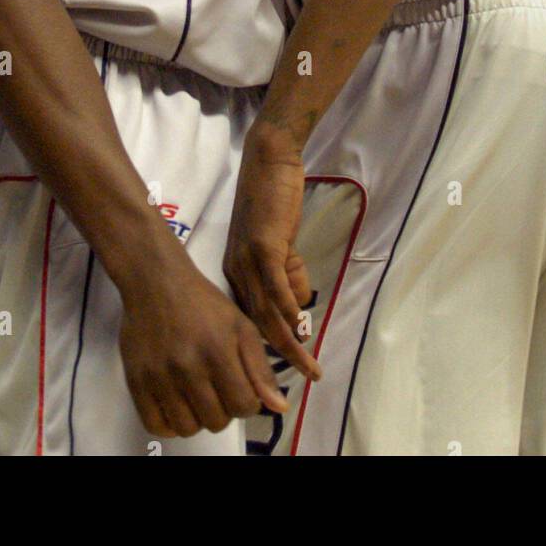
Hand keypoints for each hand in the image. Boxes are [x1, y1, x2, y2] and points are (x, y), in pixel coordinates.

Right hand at [118, 246, 286, 439]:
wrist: (157, 282)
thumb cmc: (204, 304)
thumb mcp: (242, 327)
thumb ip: (261, 370)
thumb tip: (279, 408)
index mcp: (219, 351)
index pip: (244, 406)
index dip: (247, 401)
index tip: (238, 387)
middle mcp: (188, 367)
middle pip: (216, 421)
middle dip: (223, 409)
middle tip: (217, 388)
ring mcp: (159, 376)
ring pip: (187, 429)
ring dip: (197, 418)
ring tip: (196, 395)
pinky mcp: (136, 381)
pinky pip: (155, 426)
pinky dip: (169, 423)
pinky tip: (176, 403)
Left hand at [223, 121, 320, 383]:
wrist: (269, 159)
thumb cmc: (274, 197)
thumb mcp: (280, 242)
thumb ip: (287, 272)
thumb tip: (299, 305)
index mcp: (236, 272)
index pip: (249, 322)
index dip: (265, 351)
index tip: (279, 376)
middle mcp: (236, 272)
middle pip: (255, 327)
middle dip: (277, 360)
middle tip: (298, 386)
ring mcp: (248, 260)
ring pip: (267, 314)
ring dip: (289, 344)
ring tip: (309, 368)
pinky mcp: (263, 246)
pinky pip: (276, 287)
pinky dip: (289, 311)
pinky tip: (301, 329)